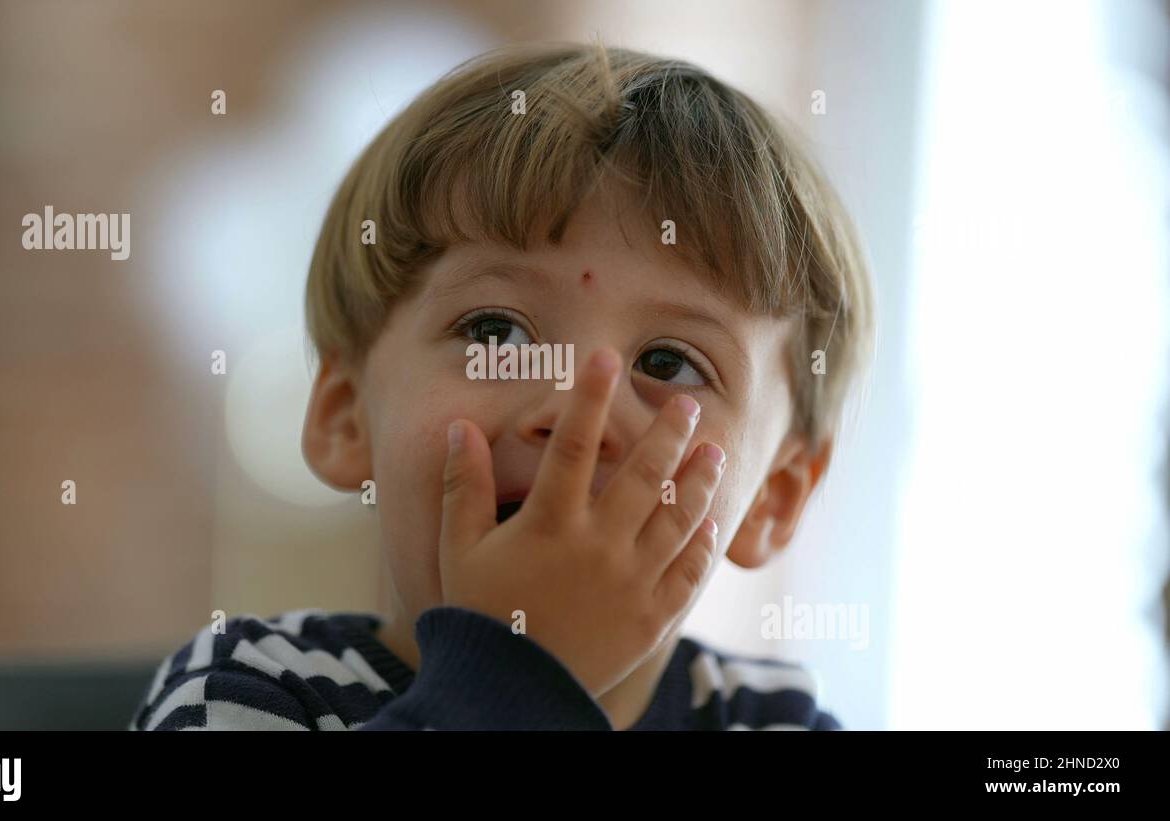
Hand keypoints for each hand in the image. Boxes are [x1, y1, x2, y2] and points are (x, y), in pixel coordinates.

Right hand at [437, 346, 726, 697]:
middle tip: (685, 402)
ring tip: (714, 450)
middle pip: (642, 475)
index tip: (605, 358)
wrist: (509, 690)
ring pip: (677, 519)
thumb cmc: (481, 613)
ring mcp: (631, 583)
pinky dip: (700, 544)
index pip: (573, 444)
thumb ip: (463, 486)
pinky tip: (708, 521)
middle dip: (667, 433)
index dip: (589, 396)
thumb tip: (461, 428)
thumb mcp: (460, 548)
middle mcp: (598, 547)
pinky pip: (686, 573)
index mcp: (550, 524)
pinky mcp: (650, 618)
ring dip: (698, 480)